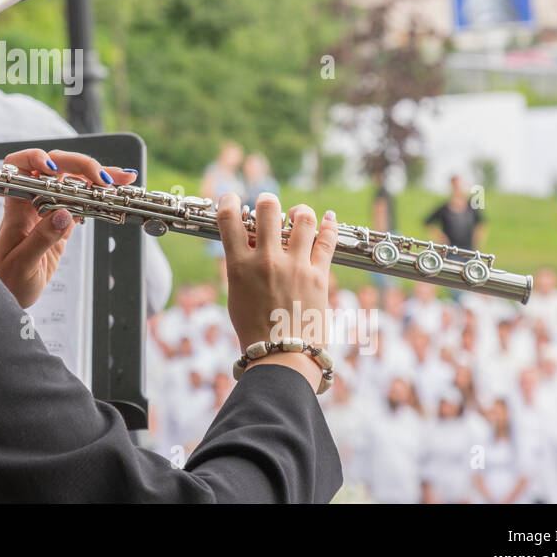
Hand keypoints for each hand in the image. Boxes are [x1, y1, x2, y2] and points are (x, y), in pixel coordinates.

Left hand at [0, 149, 136, 307]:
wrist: (9, 296)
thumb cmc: (7, 280)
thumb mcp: (22, 263)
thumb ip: (42, 238)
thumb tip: (64, 213)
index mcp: (16, 206)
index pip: (19, 167)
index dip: (34, 159)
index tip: (53, 169)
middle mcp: (33, 202)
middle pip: (56, 169)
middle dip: (81, 165)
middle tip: (105, 178)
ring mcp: (49, 211)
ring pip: (73, 184)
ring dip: (97, 178)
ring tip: (122, 179)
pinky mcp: (62, 224)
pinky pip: (81, 204)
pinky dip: (99, 198)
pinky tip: (115, 196)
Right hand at [217, 192, 336, 393]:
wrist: (281, 357)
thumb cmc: (254, 329)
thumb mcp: (237, 294)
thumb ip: (241, 265)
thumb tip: (250, 240)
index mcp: (240, 265)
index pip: (229, 218)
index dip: (228, 200)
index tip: (231, 199)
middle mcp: (267, 260)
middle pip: (268, 208)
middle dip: (266, 201)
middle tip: (267, 207)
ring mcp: (295, 266)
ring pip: (303, 218)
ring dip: (298, 211)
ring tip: (296, 215)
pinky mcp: (319, 276)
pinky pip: (327, 240)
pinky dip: (329, 225)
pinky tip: (328, 219)